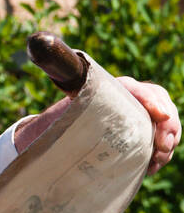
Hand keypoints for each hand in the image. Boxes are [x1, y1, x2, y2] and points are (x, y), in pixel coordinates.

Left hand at [13, 76, 178, 175]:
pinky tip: (150, 166)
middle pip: (163, 107)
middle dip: (168, 127)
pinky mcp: (147, 132)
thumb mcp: (70, 91)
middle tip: (160, 148)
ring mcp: (145, 116)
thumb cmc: (72, 107)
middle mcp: (136, 98)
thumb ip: (64, 74)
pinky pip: (164, 140)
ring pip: (167, 125)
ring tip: (154, 161)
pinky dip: (162, 153)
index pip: (141, 90)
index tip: (159, 116)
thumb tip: (43, 46)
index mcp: (119, 87)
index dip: (152, 101)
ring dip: (167, 144)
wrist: (76, 126)